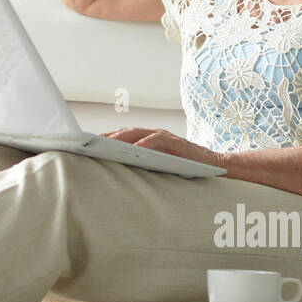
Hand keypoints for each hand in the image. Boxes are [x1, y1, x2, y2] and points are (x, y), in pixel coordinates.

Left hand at [101, 126, 226, 170]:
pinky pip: (157, 140)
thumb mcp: (158, 166)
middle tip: (90, 142)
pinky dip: (145, 143)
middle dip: (108, 136)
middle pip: (126, 132)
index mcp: (148, 140)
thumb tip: (118, 169)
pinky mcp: (175, 142)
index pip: (123, 136)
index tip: (88, 143)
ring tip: (105, 144)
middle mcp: (154, 135)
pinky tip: (133, 149)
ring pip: (138, 133)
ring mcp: (165, 137)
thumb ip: (142, 163)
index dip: (106, 138)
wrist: (213, 166)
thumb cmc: (184, 169)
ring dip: (121, 138)